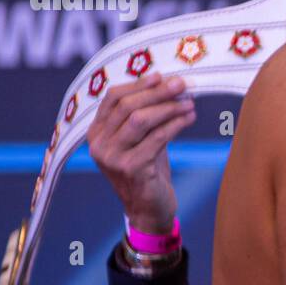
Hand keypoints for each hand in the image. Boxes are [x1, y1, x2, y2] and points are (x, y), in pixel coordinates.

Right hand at [88, 73, 194, 233]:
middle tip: (182, 84)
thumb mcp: (140, 139)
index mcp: (96, 132)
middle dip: (158, 92)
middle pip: (127, 106)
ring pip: (140, 119)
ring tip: (189, 102)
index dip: (139, 84)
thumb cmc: (147, 168)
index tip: (163, 76)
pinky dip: (175, 125)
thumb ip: (144, 114)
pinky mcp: (131, 168)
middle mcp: (99, 144)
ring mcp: (112, 157)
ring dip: (169, 107)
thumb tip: (168, 83)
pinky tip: (189, 118)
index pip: (113, 97)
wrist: (148, 208)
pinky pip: (157, 138)